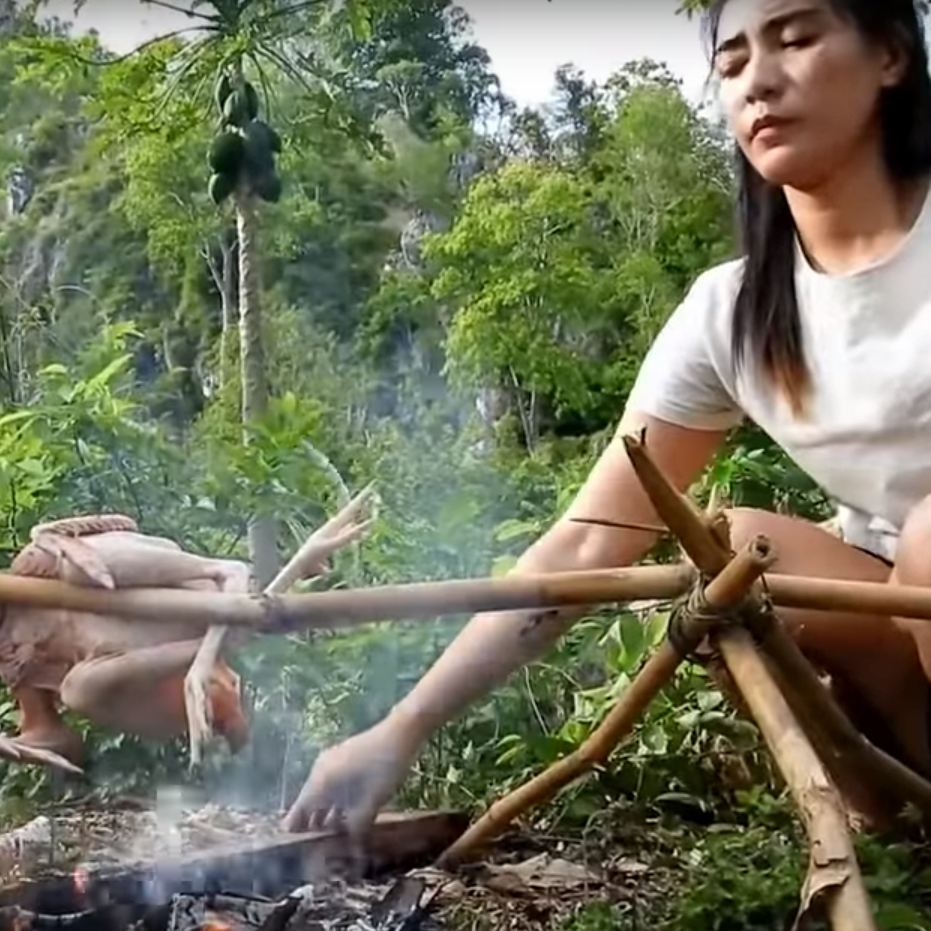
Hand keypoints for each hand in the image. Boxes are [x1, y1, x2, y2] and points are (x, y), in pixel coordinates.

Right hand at [281, 713, 420, 837]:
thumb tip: (353, 853)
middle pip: (308, 802)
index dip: (295, 831)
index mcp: (320, 782)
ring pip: (321, 792)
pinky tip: (344, 813)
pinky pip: (331, 783)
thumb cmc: (383, 769)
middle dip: (310, 824)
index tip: (292, 850)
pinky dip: (334, 800)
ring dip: (324, 813)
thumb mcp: (370, 803)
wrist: (399, 733)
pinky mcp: (344, 757)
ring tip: (329, 836)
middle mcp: (320, 770)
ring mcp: (331, 761)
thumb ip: (356, 828)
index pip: (298, 811)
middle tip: (312, 848)